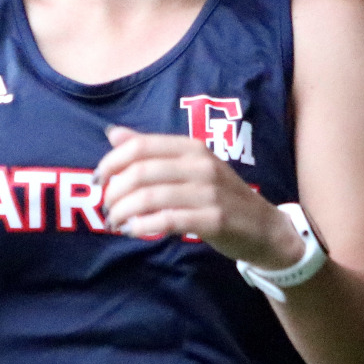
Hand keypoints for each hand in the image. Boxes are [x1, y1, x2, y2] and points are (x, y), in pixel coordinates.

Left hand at [92, 125, 305, 267]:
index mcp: (191, 147)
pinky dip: (143, 226)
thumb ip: (151, 150)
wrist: (265, 228)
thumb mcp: (188, 167)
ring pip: (150, 197)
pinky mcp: (214, 219)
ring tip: (115, 223)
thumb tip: (113, 133)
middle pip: (140, 173)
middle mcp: (201, 165)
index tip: (98, 180)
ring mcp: (209, 192)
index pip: (140, 147)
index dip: (111, 162)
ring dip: (124, 212)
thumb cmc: (219, 196)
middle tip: (106, 208)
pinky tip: (134, 231)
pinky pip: (168, 220)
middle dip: (115, 192)